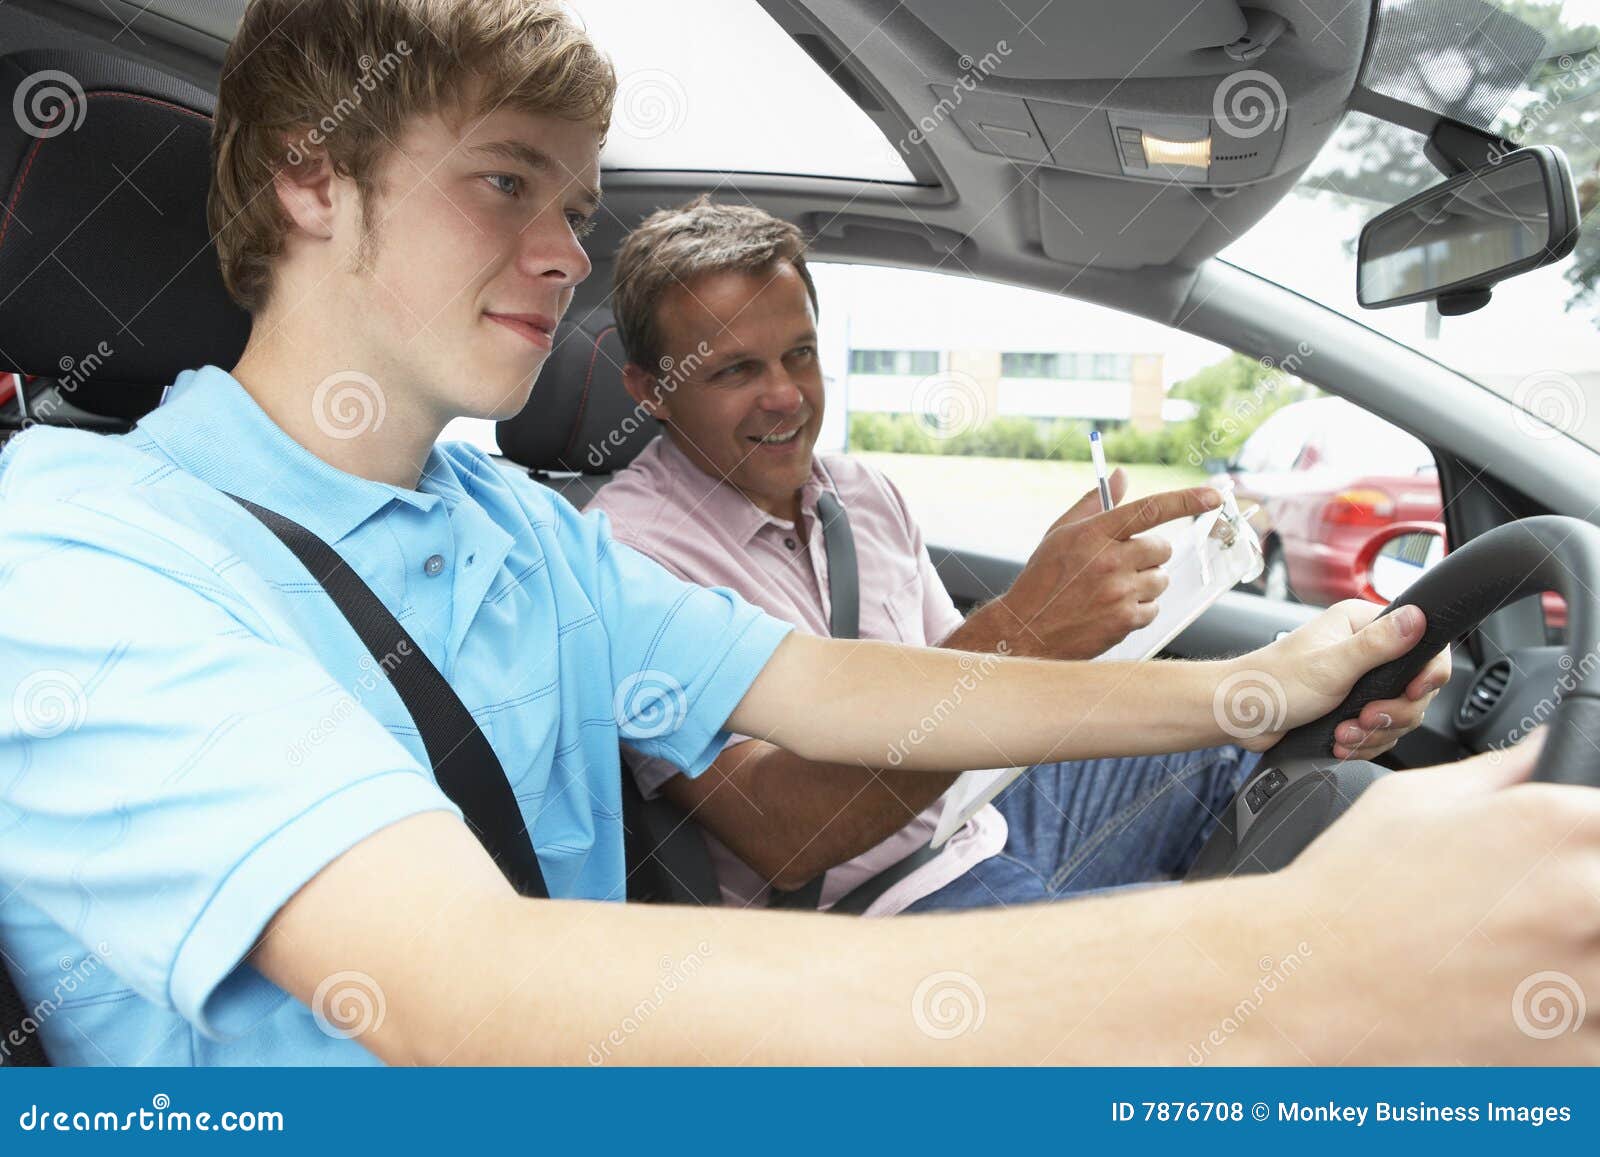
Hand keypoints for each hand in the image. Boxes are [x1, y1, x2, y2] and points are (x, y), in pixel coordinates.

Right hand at [985, 471, 1222, 658]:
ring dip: (1145, 582)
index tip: (1212, 495)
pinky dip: (1139, 608)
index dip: (1186, 500)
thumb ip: (1094, 503)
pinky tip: (1111, 609)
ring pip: (1160, 579)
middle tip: (1122, 563)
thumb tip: (1122, 475)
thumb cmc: (1042, 579)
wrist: (1026, 631)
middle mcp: (1108, 560)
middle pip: (1161, 548)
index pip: (1150, 510)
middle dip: (1149, 554)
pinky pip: (1154, 607)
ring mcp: (1118, 592)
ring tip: (1112, 590)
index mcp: (1092, 533)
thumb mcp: (1060, 534)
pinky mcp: (1124, 620)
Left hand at [1227, 599, 1450, 755]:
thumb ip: (1377, 645)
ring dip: (1373, 732)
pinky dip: (1362, 742)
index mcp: (1361, 624)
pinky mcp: (1350, 708)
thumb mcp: (1330, 665)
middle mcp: (1364, 648)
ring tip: (1343, 732)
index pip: (1423, 641)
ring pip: (1398, 714)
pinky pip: (1379, 731)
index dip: (1427, 673)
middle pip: (1415, 688)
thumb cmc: (1272, 683)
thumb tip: (1418, 616)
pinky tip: (1339, 741)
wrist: (1239, 715)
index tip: (1413, 692)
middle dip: (1393, 713)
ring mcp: (1359, 681)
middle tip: (1365, 718)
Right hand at [1264, 731, 1599, 1062]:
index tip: (1570, 854)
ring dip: (1584, 959)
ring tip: (1531, 957)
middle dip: (1585, 895)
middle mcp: (1582, 899)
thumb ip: (1503, 771)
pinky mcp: (1573, 1052)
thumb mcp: (1412, 800)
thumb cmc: (1348, 891)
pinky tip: (1528, 1003)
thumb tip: (1547, 748)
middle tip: (1538, 907)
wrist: (1306, 983)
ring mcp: (1582, 983)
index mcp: (1555, 824)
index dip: (1587, 837)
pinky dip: (1580, 1021)